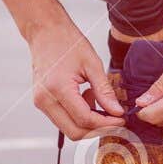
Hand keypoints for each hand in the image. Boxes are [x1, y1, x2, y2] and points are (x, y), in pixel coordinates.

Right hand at [26, 17, 125, 139]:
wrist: (45, 31)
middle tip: (115, 119)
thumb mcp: (92, 63)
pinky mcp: (41, 102)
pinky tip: (86, 97)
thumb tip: (116, 112)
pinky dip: (78, 115)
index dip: (106, 124)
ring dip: (88, 122)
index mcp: (57, 88)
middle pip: (74, 132)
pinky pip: (63, 119)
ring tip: (96, 98)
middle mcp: (45, 99)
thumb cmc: (67, 41)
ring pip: (68, 128)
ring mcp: (40, 102)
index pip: (84, 119)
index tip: (121, 120)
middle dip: (98, 129)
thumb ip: (104, 91)